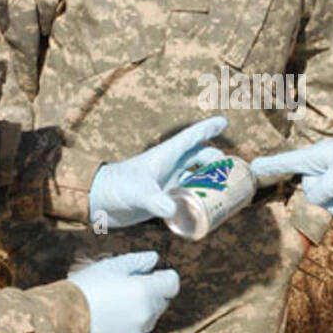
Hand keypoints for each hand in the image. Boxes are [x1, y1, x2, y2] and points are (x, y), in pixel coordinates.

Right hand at [68, 251, 179, 332]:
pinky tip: (109, 318)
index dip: (164, 276)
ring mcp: (137, 332)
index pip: (172, 284)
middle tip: (128, 286)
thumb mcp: (111, 266)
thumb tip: (152, 260)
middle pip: (162, 301)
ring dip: (140, 309)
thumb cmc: (86, 289)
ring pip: (148, 318)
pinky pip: (135, 332)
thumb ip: (137, 261)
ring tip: (115, 302)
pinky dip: (128, 325)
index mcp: (146, 292)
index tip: (153, 274)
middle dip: (151, 293)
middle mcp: (146, 314)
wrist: (63, 319)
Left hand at [89, 116, 227, 229]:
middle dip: (217, 162)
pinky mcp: (163, 198)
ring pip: (196, 177)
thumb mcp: (138, 193)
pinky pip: (187, 195)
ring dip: (210, 181)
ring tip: (227, 190)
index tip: (224, 121)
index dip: (208, 128)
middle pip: (199, 158)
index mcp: (166, 155)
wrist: (99, 201)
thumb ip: (154, 200)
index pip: (191, 138)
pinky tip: (208, 209)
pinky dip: (199, 200)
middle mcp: (169, 166)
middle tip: (233, 171)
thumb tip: (172, 212)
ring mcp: (167, 182)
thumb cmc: (117, 189)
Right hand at [250, 138, 332, 217]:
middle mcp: (320, 165)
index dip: (269, 167)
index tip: (251, 168)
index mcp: (317, 155)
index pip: (287, 162)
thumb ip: (325, 188)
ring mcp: (330, 176)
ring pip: (319, 198)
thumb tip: (315, 198)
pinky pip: (331, 202)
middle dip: (323, 195)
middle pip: (307, 188)